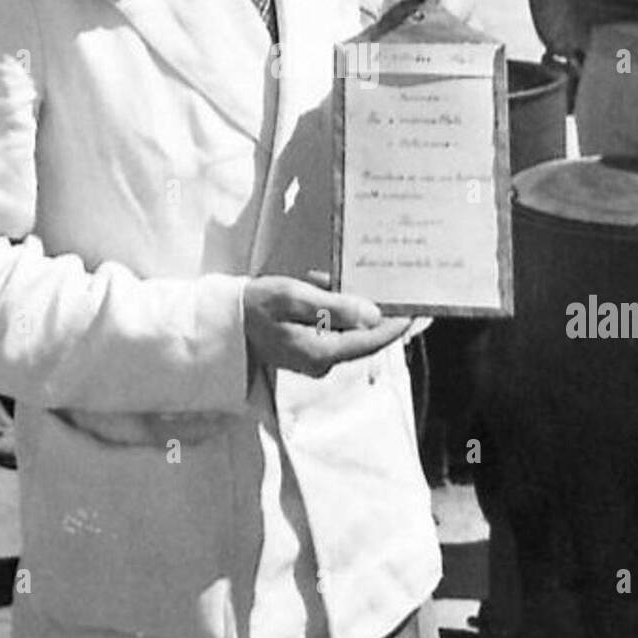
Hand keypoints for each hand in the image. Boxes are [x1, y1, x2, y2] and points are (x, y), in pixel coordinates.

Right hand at [244, 276, 410, 378]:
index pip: (371, 340)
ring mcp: (314, 356)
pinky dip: (329, 304)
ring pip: (346, 327)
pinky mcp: (307, 348)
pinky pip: (331, 326)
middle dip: (369, 306)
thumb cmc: (253, 307)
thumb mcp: (294, 298)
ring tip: (328, 277)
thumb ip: (335, 305)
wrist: (220, 324)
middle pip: (362, 335)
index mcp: (322, 352)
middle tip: (379, 282)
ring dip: (344, 301)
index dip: (396, 324)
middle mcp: (322, 360)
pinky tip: (317, 284)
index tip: (417, 309)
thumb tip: (373, 314)